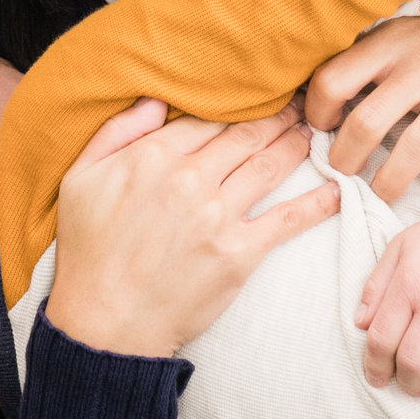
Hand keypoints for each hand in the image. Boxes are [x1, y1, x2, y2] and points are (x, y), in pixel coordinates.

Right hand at [44, 99, 339, 357]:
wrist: (105, 326)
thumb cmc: (88, 253)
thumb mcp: (79, 180)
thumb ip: (116, 132)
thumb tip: (157, 101)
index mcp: (152, 157)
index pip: (210, 118)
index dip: (240, 102)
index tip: (262, 93)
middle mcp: (190, 181)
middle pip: (247, 134)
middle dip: (279, 114)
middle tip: (302, 101)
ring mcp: (218, 218)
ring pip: (271, 165)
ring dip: (298, 143)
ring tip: (316, 131)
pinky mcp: (239, 254)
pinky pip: (288, 220)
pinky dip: (318, 202)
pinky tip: (340, 188)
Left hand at [305, 16, 419, 200]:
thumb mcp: (404, 31)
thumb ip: (369, 55)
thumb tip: (320, 92)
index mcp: (393, 42)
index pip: (333, 80)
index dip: (317, 111)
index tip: (322, 128)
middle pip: (366, 123)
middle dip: (345, 158)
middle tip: (342, 172)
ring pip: (411, 148)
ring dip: (387, 183)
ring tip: (379, 193)